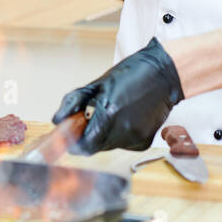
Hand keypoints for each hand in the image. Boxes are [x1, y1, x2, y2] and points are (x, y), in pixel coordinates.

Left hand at [52, 38, 184, 153]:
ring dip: (105, 135)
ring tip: (114, 113)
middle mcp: (122, 130)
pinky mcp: (144, 142)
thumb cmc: (131, 74)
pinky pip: (123, 144)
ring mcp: (135, 138)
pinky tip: (127, 117)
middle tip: (93, 117)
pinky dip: (120, 134)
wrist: (163, 75)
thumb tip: (57, 120)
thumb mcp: (97, 84)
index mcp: (108, 114)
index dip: (75, 142)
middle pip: (95, 147)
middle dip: (90, 135)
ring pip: (109, 146)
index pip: (83, 146)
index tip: (73, 134)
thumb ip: (73, 103)